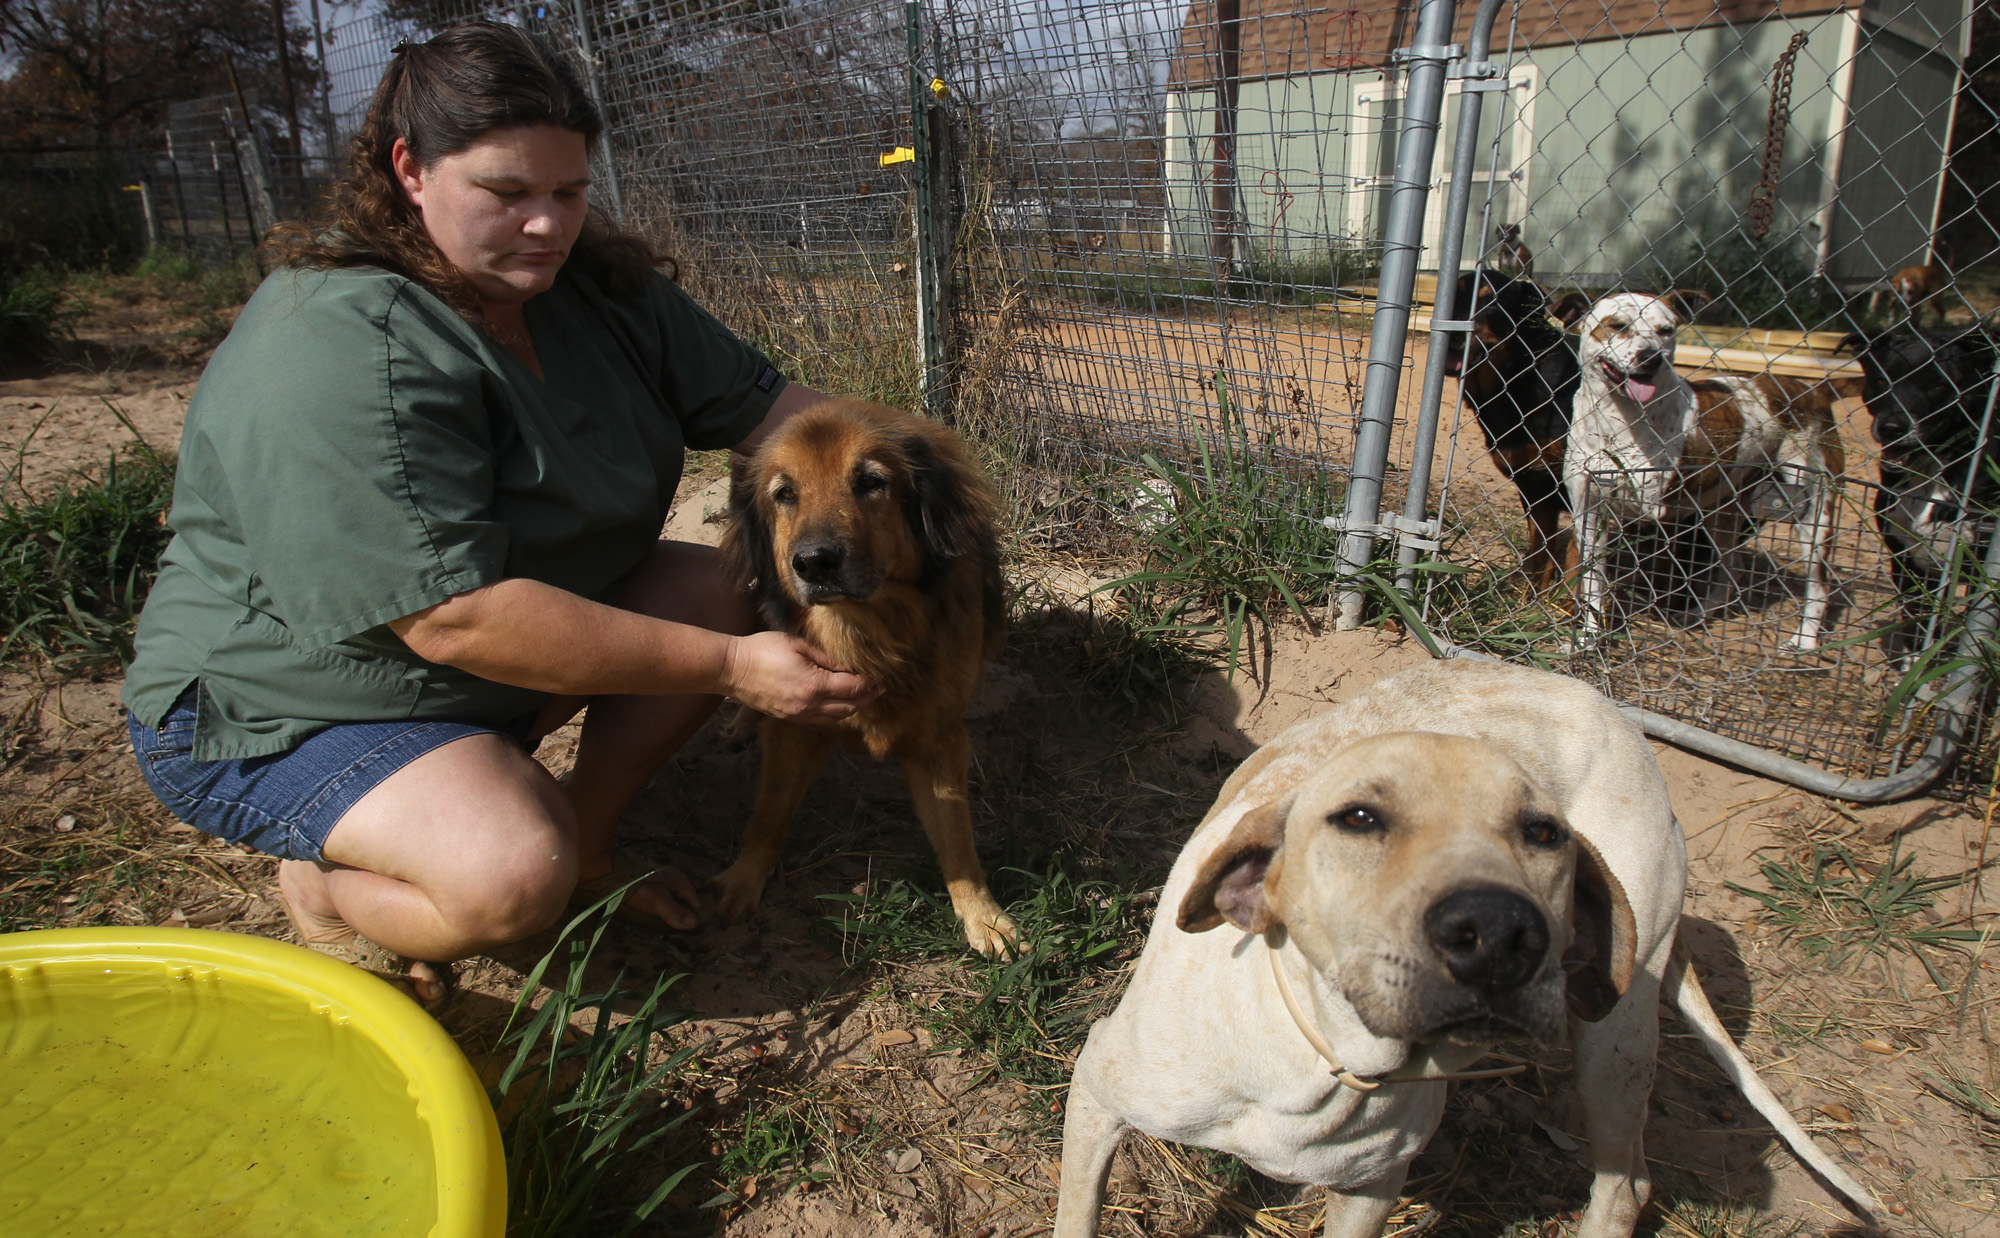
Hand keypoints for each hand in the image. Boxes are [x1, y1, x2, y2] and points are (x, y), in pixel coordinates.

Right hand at [721, 631, 880, 720]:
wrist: (733, 669)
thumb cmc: (763, 650)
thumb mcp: (798, 645)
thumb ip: (826, 658)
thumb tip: (847, 667)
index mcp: (814, 685)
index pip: (852, 687)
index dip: (868, 682)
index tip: (877, 676)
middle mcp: (809, 705)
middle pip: (849, 707)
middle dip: (866, 698)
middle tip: (878, 689)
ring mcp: (798, 714)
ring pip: (835, 717)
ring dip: (852, 708)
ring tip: (862, 697)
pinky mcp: (789, 717)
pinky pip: (819, 720)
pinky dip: (834, 713)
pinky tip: (837, 704)